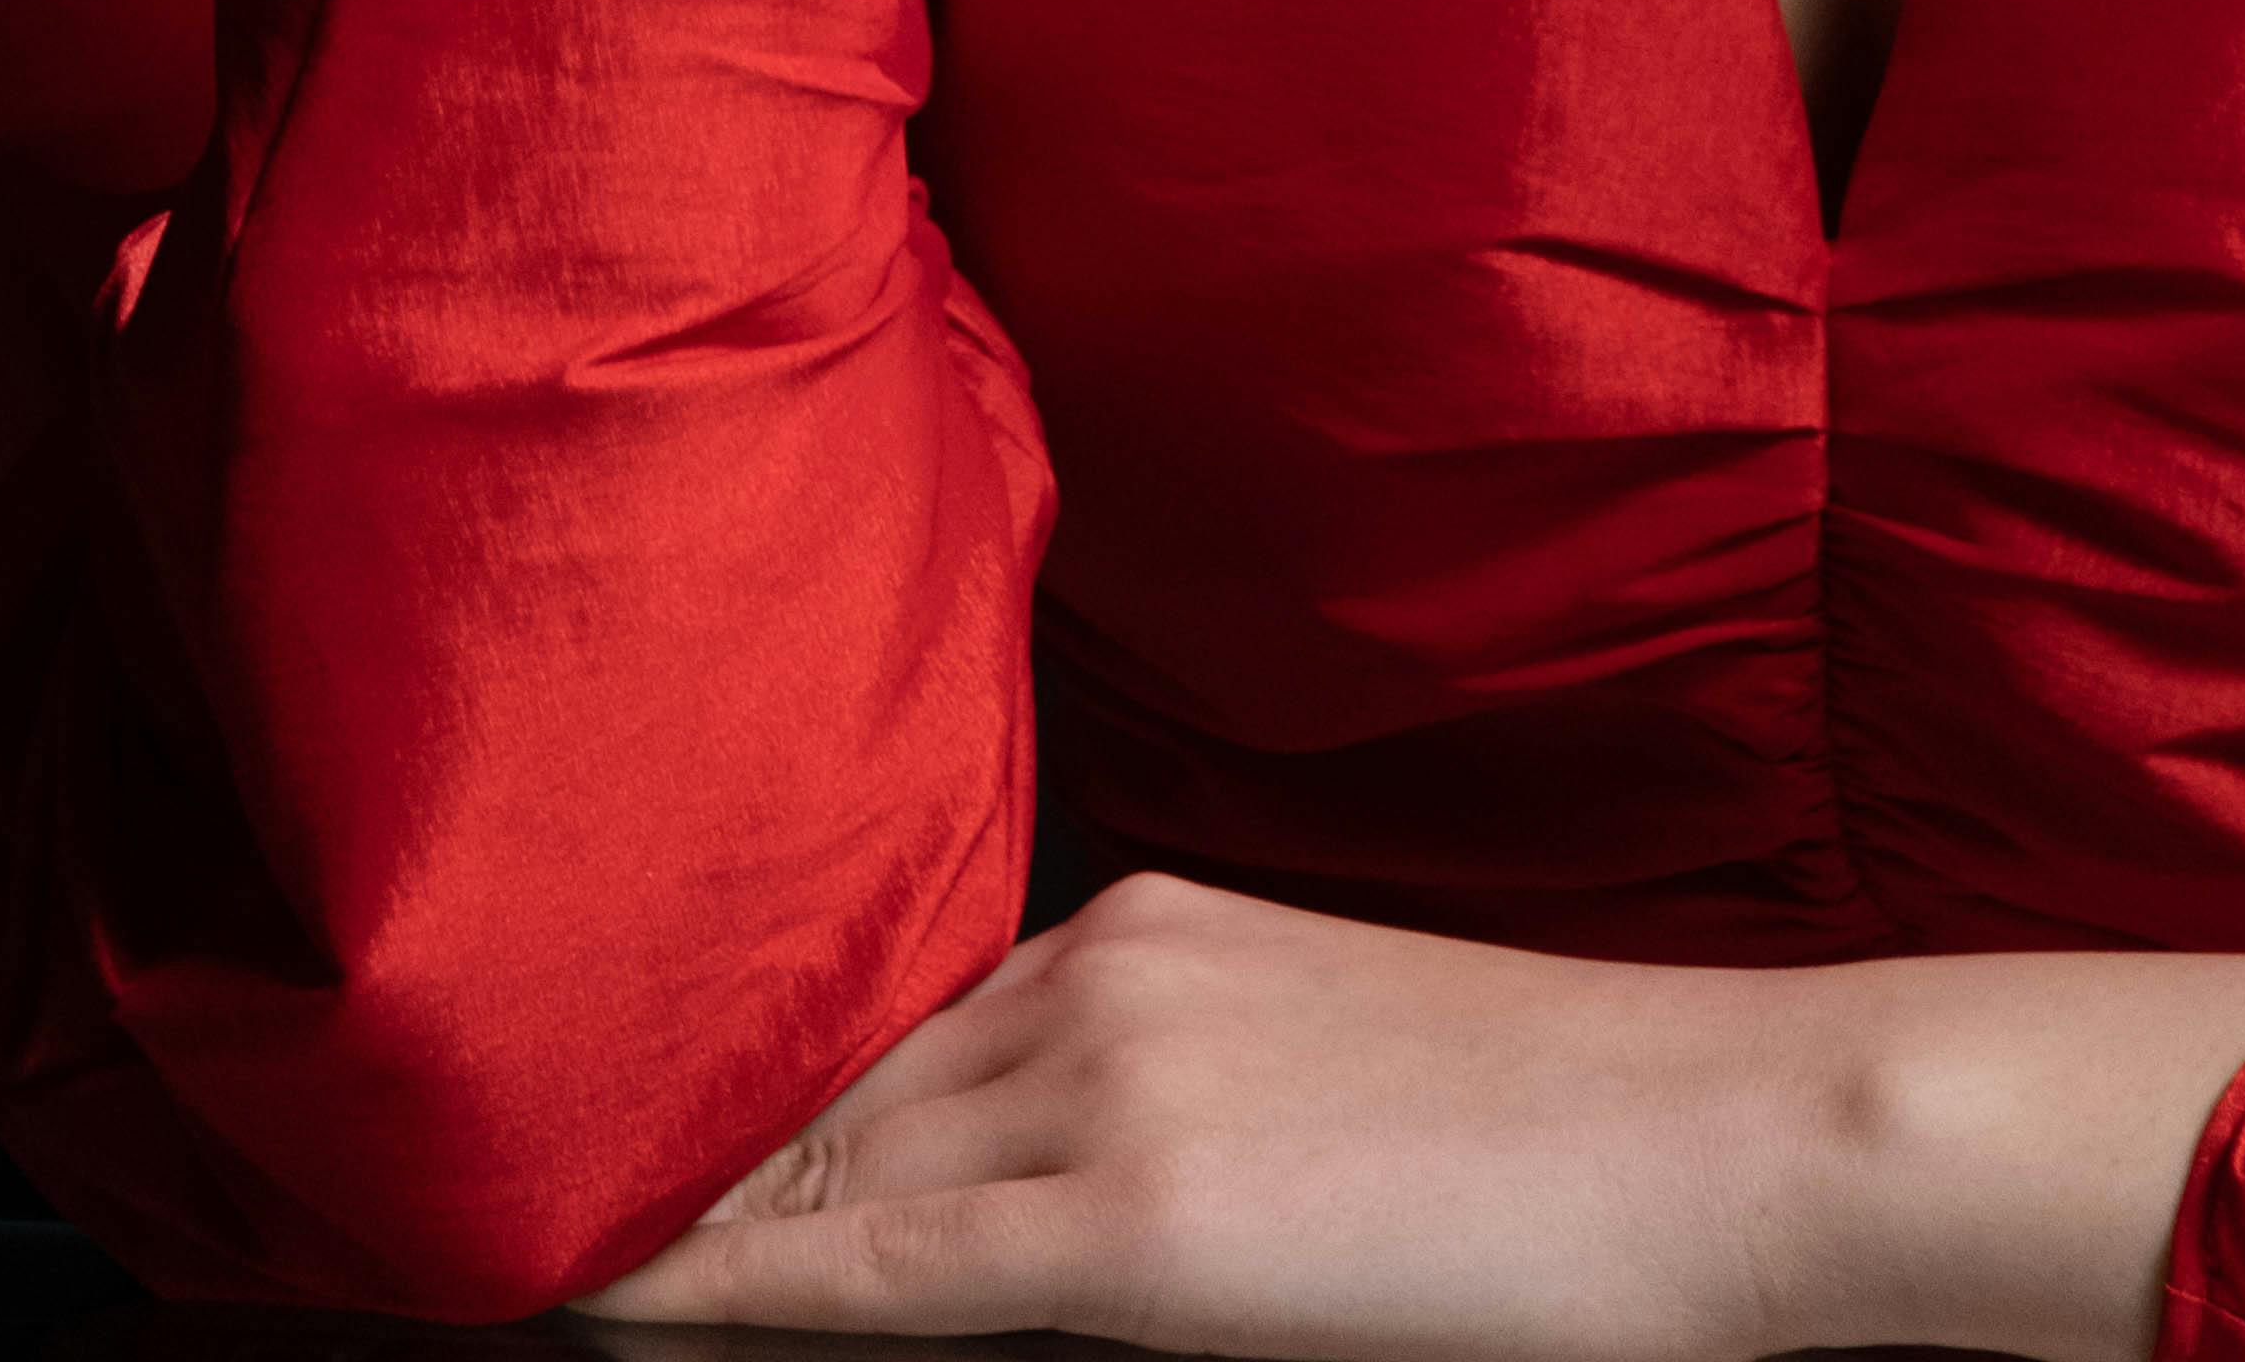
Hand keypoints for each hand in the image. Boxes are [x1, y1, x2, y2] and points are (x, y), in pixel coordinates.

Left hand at [574, 873, 1829, 1358]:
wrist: (1736, 1137)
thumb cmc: (1571, 1136)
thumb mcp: (1330, 1074)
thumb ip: (1167, 1103)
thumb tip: (1030, 1197)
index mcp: (1151, 929)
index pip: (878, 1050)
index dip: (724, 1132)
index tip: (601, 1179)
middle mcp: (1107, 969)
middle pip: (826, 1112)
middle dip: (675, 1193)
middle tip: (508, 1246)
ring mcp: (1118, 1085)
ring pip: (826, 1184)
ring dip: (681, 1249)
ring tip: (532, 1287)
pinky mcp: (1144, 1224)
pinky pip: (868, 1275)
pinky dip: (714, 1296)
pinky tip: (599, 1315)